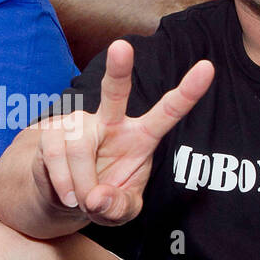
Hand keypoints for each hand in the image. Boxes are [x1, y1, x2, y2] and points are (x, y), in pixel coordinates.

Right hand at [36, 39, 213, 225]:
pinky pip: (55, 155)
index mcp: (141, 137)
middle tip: (121, 47)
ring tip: (82, 200)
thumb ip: (118, 208)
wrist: (63, 200)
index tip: (207, 68)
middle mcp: (111, 122)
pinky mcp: (52, 131)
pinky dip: (63, 182)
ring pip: (79, 148)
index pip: (167, 112)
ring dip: (80, 183)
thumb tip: (97, 197)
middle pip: (114, 91)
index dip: (187, 92)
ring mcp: (80, 123)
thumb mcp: (120, 212)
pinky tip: (68, 193)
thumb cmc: (102, 199)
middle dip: (118, 69)